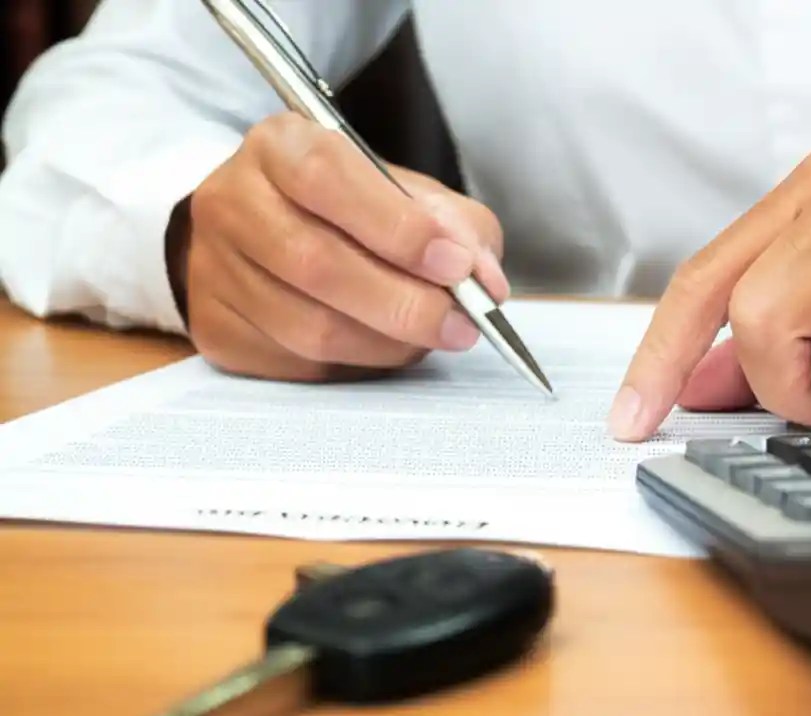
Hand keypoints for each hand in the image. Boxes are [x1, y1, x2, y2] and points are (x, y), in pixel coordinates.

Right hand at [173, 112, 508, 381]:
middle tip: (460, 324)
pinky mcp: (217, 329)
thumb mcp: (409, 193)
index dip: (398, 228)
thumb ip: (457, 226)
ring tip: (430, 336)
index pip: (330, 179)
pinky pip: (297, 363)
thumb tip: (484, 282)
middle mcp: (233, 201)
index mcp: (280, 146)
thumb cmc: (349, 209)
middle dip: (404, 304)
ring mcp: (214, 269)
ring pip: (309, 327)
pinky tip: (383, 346)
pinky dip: (356, 363)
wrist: (266, 231)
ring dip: (387, 343)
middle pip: (316, 264)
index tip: (455, 265)